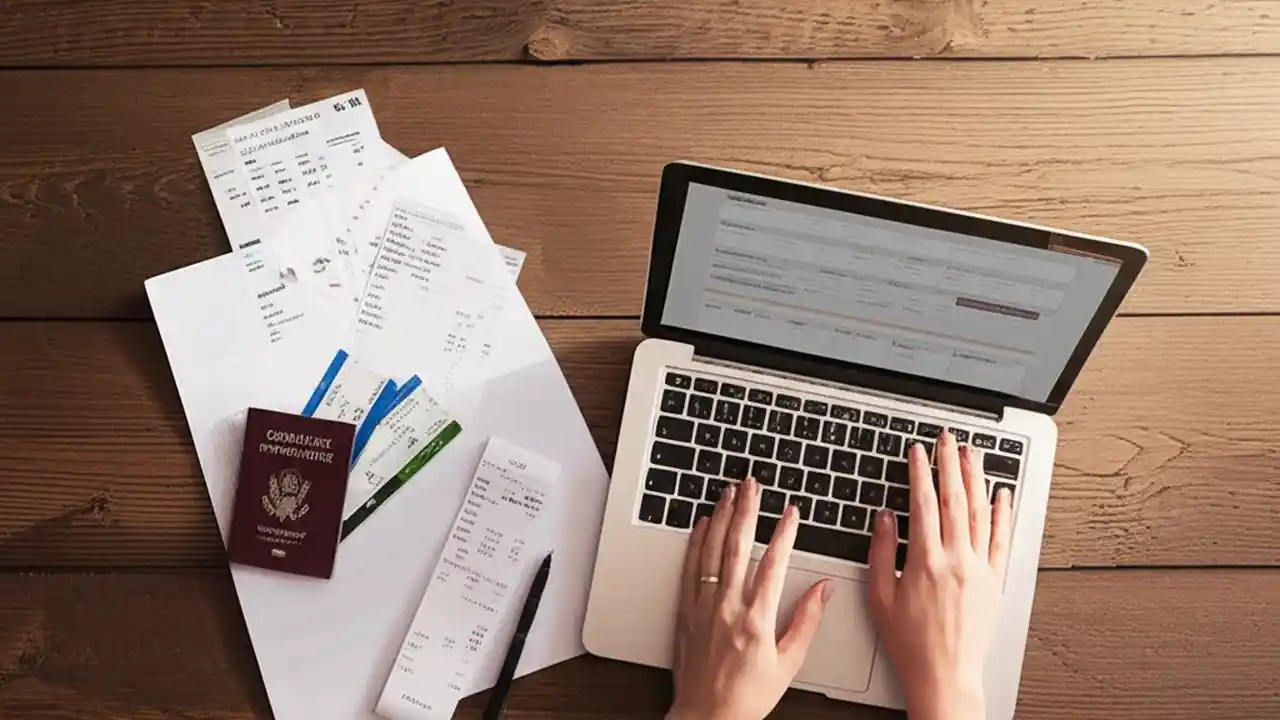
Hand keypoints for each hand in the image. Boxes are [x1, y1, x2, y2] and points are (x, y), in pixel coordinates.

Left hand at [667, 478, 833, 719]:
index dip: (784, 534)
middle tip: (753, 484)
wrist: (705, 717)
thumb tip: (823, 589)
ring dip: (721, 517)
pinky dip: (696, 542)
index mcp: (755, 620)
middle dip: (747, 510)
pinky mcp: (685, 611)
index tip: (791, 512)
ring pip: (711, 551)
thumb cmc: (747, 697)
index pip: (772, 564)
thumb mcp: (788, 664)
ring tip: (729, 493)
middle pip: (737, 546)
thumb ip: (806, 621)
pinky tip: (702, 524)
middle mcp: (726, 608)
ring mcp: (702, 607)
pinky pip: (690, 568)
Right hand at [867, 432, 1014, 719]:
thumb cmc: (910, 641)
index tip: (917, 452)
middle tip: (947, 440)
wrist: (945, 674)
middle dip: (950, 464)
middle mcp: (956, 560)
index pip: (923, 504)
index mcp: (925, 561)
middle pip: (955, 500)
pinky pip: (1001, 540)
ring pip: (981, 514)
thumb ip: (882, 551)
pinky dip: (1003, 514)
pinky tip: (1002, 494)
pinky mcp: (994, 582)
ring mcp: (979, 569)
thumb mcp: (880, 596)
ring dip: (976, 480)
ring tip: (971, 455)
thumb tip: (885, 517)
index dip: (919, 472)